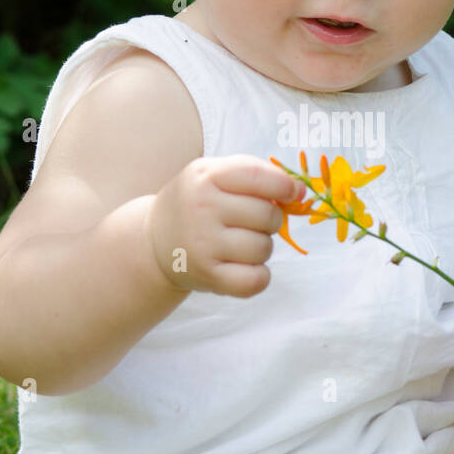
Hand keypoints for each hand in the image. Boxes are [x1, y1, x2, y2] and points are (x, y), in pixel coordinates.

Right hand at [148, 155, 304, 297]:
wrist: (154, 241)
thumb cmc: (197, 202)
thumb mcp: (214, 173)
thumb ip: (256, 173)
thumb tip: (299, 192)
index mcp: (206, 177)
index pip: (258, 177)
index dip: (285, 186)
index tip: (292, 193)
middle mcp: (202, 209)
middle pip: (268, 215)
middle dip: (270, 220)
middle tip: (250, 222)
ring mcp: (203, 244)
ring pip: (264, 248)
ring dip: (262, 247)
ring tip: (240, 243)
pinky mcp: (208, 276)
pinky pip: (256, 280)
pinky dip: (259, 276)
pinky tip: (244, 267)